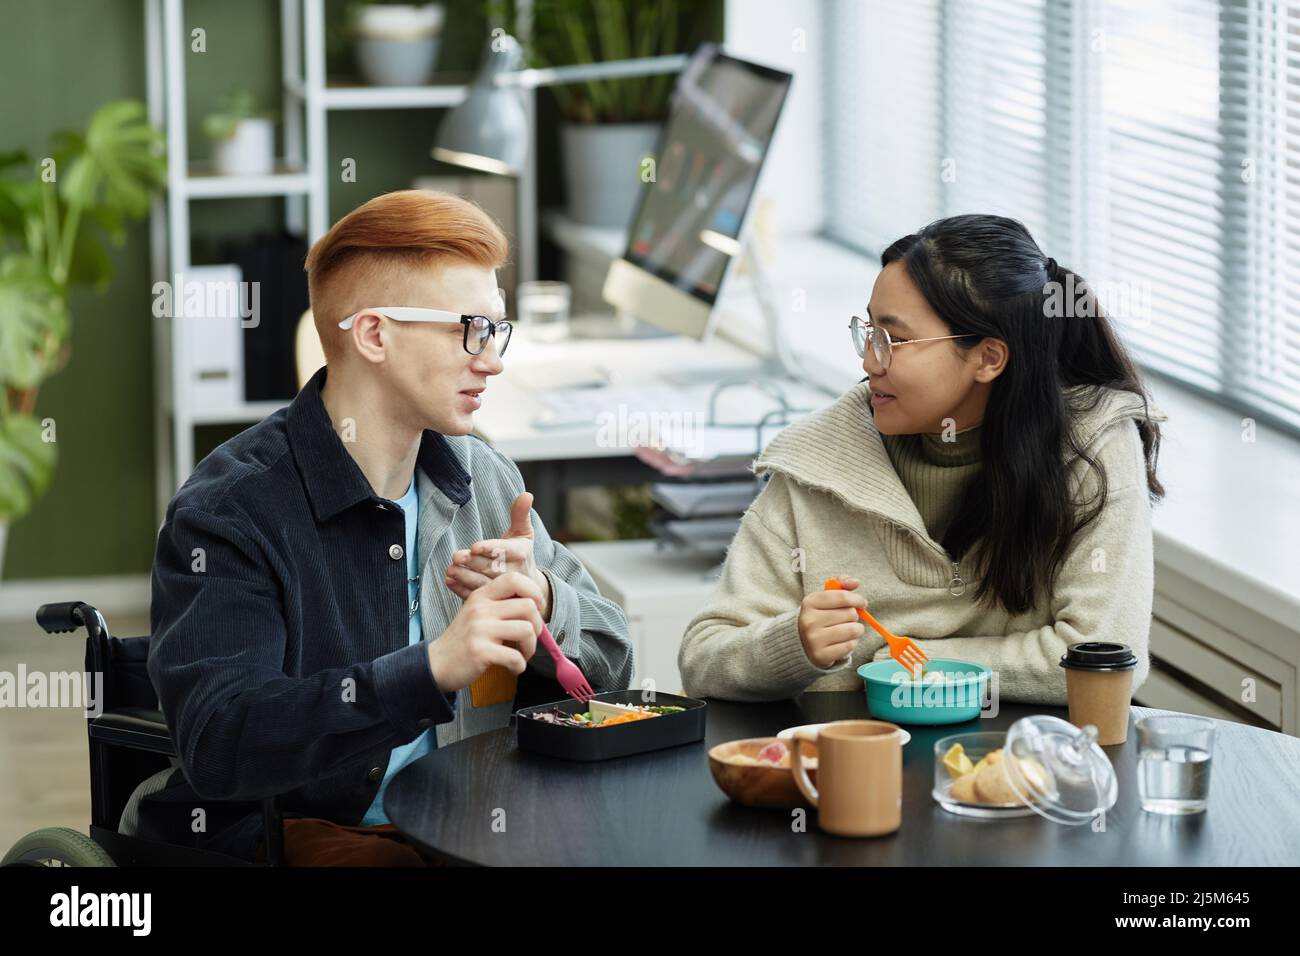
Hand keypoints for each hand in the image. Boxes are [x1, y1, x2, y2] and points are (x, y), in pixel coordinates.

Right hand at [427, 572, 544, 691]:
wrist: (437, 663)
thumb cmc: (464, 639)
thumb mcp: (477, 613)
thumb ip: (500, 605)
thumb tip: (536, 605)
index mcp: (481, 596)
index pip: (514, 579)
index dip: (533, 591)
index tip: (536, 608)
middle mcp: (481, 608)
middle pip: (528, 606)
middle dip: (537, 625)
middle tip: (529, 639)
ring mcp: (480, 629)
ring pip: (526, 630)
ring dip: (530, 647)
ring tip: (522, 655)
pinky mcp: (480, 651)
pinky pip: (515, 657)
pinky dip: (520, 666)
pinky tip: (512, 668)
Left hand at [444, 492, 551, 619]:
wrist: (527, 587)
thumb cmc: (520, 555)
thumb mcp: (523, 534)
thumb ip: (520, 515)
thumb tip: (526, 494)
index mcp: (522, 554)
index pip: (506, 550)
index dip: (490, 548)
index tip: (475, 546)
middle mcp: (515, 574)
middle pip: (492, 568)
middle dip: (473, 563)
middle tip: (456, 557)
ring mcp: (504, 591)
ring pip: (484, 584)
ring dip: (465, 577)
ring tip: (450, 570)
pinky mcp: (493, 601)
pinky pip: (477, 596)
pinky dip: (461, 590)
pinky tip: (450, 581)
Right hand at [797, 575, 867, 667]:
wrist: (801, 643)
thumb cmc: (819, 616)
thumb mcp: (825, 598)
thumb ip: (840, 585)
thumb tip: (855, 582)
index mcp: (810, 602)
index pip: (843, 597)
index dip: (857, 599)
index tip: (862, 603)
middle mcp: (809, 620)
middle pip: (850, 614)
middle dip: (854, 616)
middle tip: (846, 619)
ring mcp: (814, 639)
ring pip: (852, 630)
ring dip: (856, 630)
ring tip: (848, 630)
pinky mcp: (821, 656)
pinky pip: (849, 646)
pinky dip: (851, 643)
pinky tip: (843, 642)